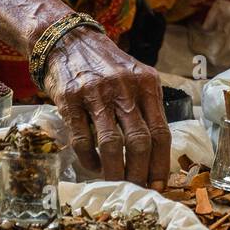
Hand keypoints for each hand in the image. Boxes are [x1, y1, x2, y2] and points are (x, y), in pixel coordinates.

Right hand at [44, 27, 170, 188]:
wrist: (68, 40)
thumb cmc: (105, 65)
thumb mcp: (135, 76)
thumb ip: (147, 106)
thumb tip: (158, 153)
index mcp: (147, 83)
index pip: (162, 131)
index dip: (161, 163)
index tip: (159, 184)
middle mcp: (124, 88)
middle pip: (140, 142)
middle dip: (140, 173)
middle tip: (137, 189)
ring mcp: (96, 93)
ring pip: (112, 144)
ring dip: (116, 171)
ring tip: (116, 183)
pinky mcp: (70, 99)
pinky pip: (83, 139)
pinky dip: (90, 159)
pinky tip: (93, 166)